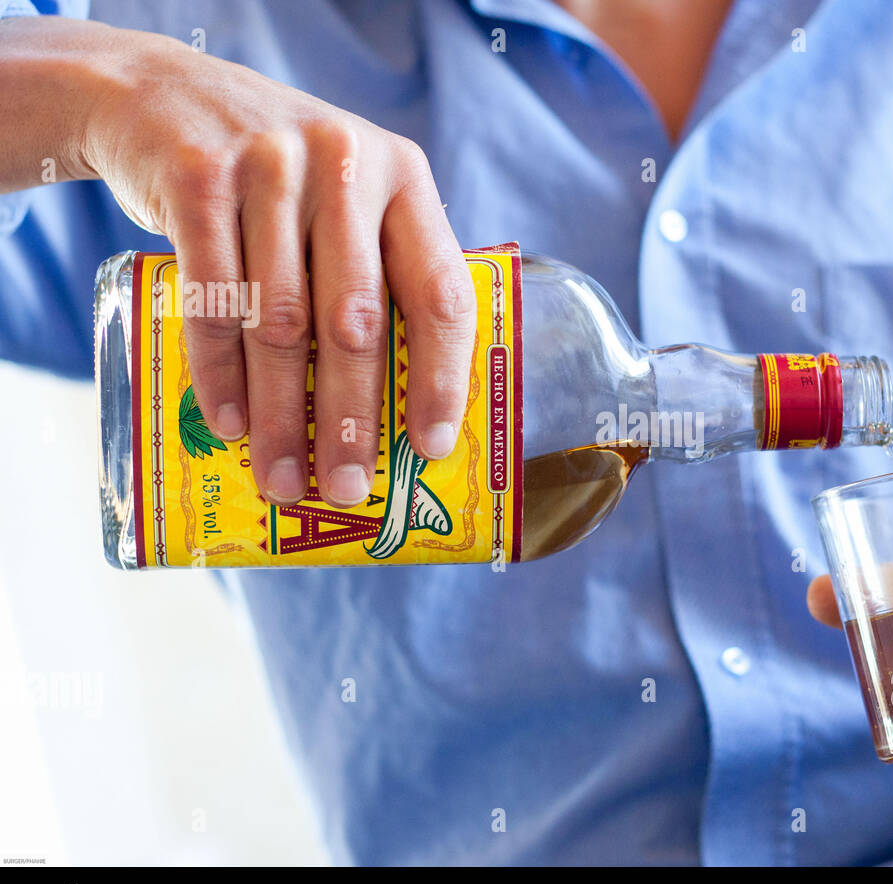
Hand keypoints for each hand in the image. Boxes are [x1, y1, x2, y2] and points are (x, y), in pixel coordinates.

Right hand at [36, 18, 474, 506]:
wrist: (162, 95)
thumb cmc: (277, 178)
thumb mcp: (346, 197)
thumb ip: (379, 269)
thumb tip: (399, 408)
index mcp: (403, 178)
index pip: (437, 292)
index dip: (439, 378)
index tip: (432, 448)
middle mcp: (345, 166)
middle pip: (356, 322)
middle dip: (351, 419)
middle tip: (346, 488)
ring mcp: (269, 166)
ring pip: (281, 321)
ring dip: (280, 414)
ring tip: (282, 478)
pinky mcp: (196, 177)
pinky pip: (212, 297)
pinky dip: (219, 371)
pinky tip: (229, 423)